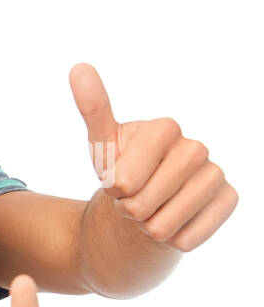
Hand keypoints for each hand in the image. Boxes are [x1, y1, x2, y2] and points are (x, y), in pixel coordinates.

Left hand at [71, 63, 235, 250]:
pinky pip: (188, 238)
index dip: (113, 190)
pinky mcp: (229, 200)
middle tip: (134, 198)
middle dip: (129, 210)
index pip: (123, 181)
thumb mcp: (102, 144)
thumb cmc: (122, 170)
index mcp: (165, 128)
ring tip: (152, 210)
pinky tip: (174, 222)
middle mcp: (196, 147)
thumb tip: (78, 67)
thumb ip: (93, 108)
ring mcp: (215, 174)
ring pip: (163, 225)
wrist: (148, 201)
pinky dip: (172, 239)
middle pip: (141, 205)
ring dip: (149, 227)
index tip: (118, 181)